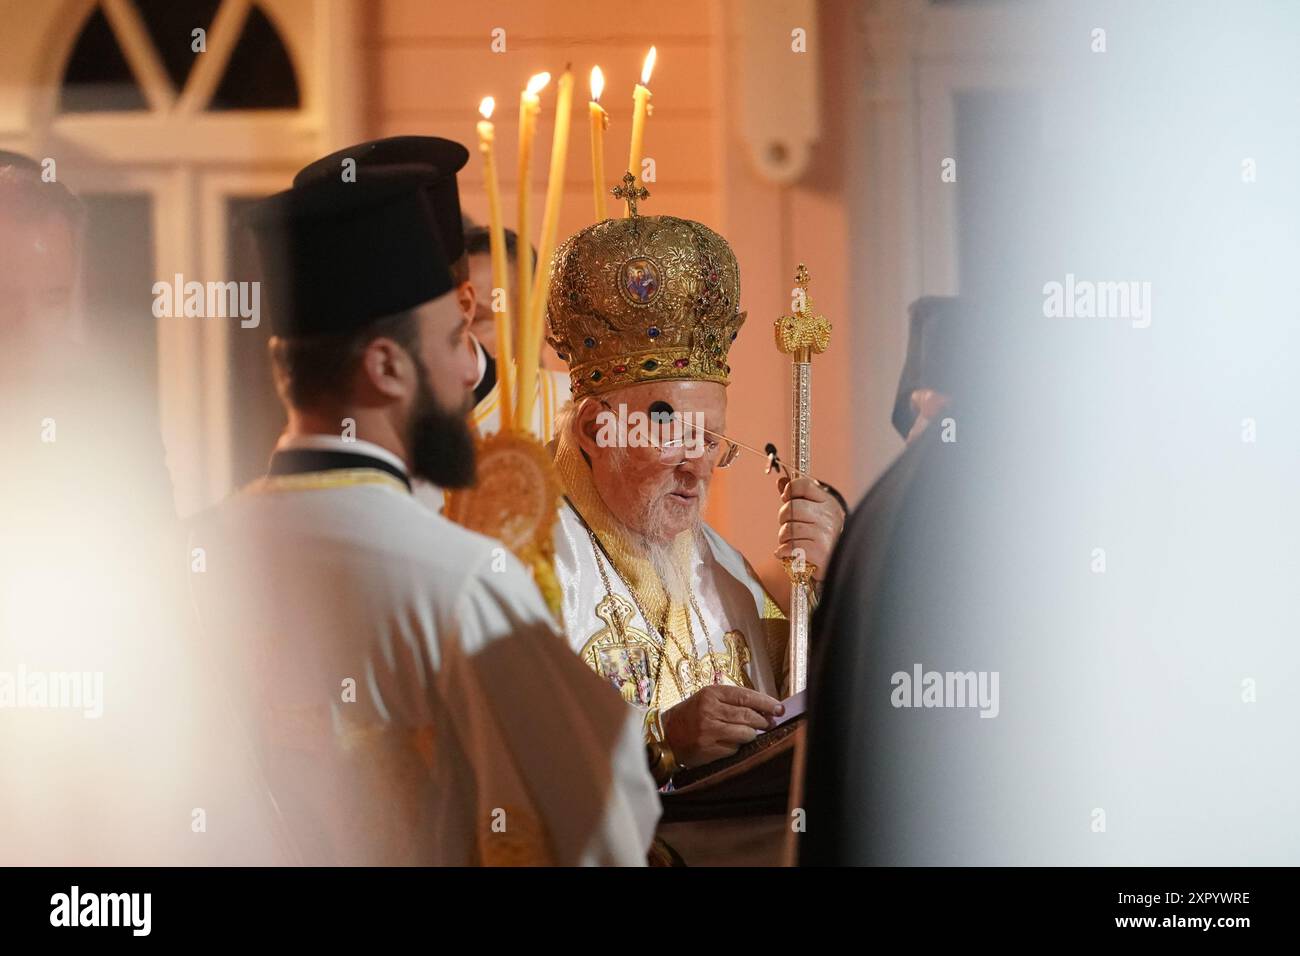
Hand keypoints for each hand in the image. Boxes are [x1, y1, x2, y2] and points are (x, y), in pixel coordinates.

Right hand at [661, 685, 784, 767]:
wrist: (667, 734)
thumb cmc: (691, 714)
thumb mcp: (709, 699)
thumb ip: (733, 701)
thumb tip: (765, 710)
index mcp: (711, 694)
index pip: (746, 696)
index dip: (766, 702)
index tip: (779, 708)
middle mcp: (709, 710)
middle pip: (748, 715)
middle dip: (763, 721)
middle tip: (769, 723)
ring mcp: (708, 730)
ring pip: (745, 733)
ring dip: (752, 734)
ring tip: (751, 733)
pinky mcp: (708, 748)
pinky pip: (734, 748)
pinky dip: (738, 746)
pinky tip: (732, 742)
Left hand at [775, 475, 844, 581]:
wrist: (836, 562)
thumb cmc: (821, 535)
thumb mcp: (814, 512)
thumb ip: (797, 496)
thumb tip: (781, 481)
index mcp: (828, 502)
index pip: (804, 485)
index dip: (790, 490)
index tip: (786, 498)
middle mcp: (829, 516)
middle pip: (792, 507)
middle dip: (784, 517)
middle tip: (788, 525)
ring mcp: (825, 534)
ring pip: (789, 529)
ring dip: (784, 538)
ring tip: (791, 541)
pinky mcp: (820, 552)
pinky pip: (791, 547)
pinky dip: (784, 551)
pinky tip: (787, 552)